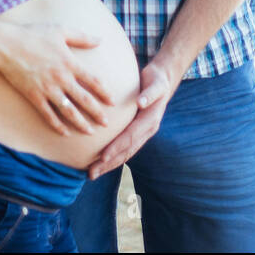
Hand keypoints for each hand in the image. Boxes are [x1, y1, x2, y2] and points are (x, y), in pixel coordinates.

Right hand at [0, 20, 114, 135]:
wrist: (7, 45)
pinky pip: (48, 114)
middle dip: (96, 113)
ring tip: (89, 132)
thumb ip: (82, 37)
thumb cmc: (34, 35)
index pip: (93, 81)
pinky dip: (56, 124)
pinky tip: (64, 132)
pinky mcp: (34, 96)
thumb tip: (100, 39)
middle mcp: (62, 78)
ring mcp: (47, 89)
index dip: (104, 93)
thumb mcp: (61, 31)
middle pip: (84, 99)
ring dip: (80, 122)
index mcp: (70, 63)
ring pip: (68, 110)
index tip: (112, 102)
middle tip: (106, 124)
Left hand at [86, 61, 177, 179]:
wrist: (163, 82)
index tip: (102, 157)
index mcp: (151, 121)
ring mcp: (142, 134)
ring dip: (108, 165)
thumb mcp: (157, 84)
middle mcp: (147, 131)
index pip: (131, 137)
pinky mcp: (137, 133)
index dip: (117, 147)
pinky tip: (99, 162)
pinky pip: (124, 148)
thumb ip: (150, 93)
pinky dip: (112, 157)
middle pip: (127, 151)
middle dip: (109, 163)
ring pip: (125, 153)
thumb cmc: (157, 81)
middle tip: (91, 173)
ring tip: (91, 174)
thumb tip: (141, 102)